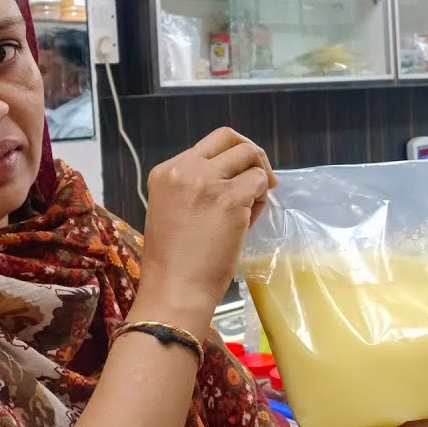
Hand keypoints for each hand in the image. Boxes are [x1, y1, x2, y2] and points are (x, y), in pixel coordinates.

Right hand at [140, 128, 276, 319]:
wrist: (175, 289)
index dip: (230, 159)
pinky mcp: (230, 197)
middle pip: (229, 137)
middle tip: (262, 180)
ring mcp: (207, 181)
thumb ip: (196, 186)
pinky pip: (259, 182)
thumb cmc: (175, 260)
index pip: (208, 145)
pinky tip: (248, 220)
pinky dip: (261, 198)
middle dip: (251, 155)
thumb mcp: (174, 209)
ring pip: (249, 155)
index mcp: (166, 171)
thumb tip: (235, 176)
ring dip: (258, 178)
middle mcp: (184, 168)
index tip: (238, 179)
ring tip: (251, 207)